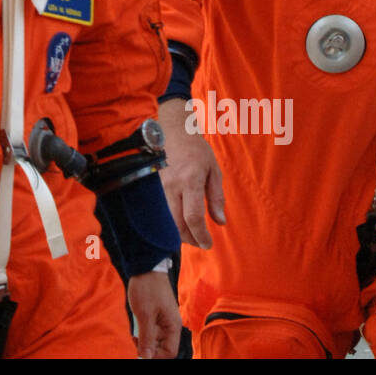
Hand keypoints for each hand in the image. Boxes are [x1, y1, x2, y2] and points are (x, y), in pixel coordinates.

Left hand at [127, 270, 181, 358]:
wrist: (145, 266)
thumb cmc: (147, 288)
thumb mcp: (144, 315)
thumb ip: (147, 338)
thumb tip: (146, 358)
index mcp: (173, 326)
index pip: (170, 352)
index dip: (156, 356)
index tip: (142, 352)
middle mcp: (170, 325)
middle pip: (162, 347)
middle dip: (148, 347)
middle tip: (134, 339)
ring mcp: (163, 320)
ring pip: (155, 339)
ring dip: (144, 339)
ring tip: (134, 332)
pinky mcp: (155, 315)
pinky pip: (150, 330)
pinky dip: (142, 331)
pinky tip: (135, 325)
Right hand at [157, 95, 224, 247]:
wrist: (173, 131)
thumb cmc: (196, 150)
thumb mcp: (213, 170)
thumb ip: (216, 197)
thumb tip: (220, 222)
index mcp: (189, 180)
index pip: (193, 217)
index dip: (200, 235)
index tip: (208, 244)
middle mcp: (172, 186)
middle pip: (177, 223)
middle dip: (190, 238)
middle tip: (202, 243)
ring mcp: (160, 187)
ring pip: (168, 220)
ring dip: (181, 233)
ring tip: (193, 235)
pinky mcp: (155, 187)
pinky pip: (163, 211)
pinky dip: (173, 222)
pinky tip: (182, 223)